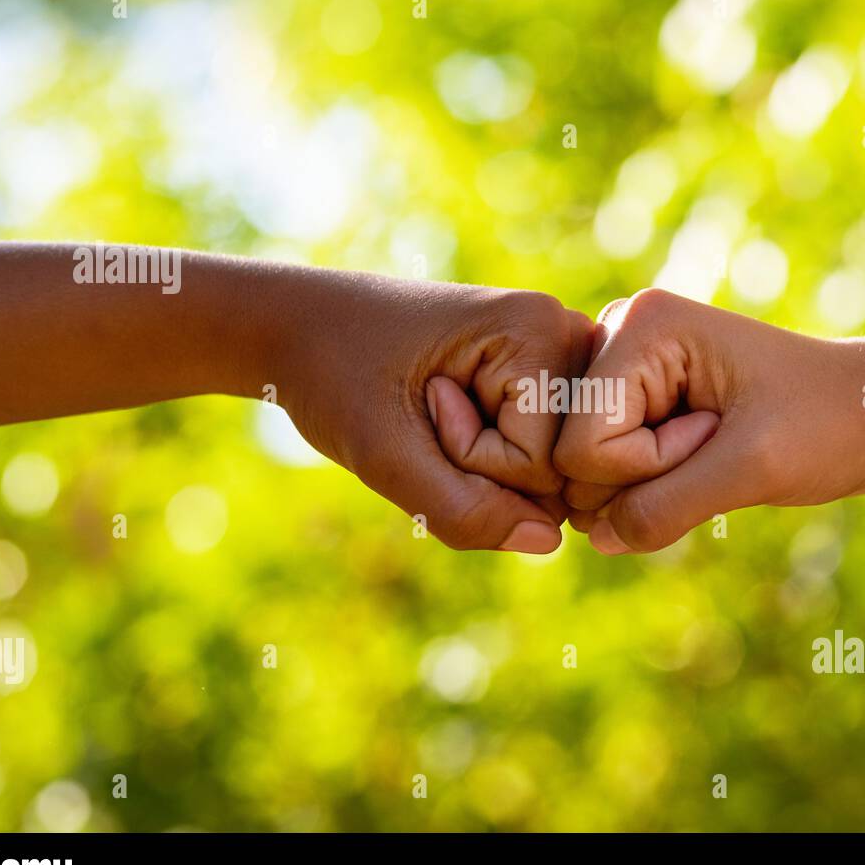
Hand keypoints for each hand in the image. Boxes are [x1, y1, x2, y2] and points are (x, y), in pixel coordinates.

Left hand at [269, 272, 593, 551]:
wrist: (298, 324)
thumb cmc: (332, 373)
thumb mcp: (383, 454)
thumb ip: (462, 510)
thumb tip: (550, 541)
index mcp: (538, 326)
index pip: (545, 462)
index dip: (472, 462)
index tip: (421, 404)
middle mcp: (565, 330)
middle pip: (559, 467)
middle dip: (484, 468)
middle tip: (424, 407)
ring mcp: (559, 352)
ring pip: (550, 468)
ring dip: (484, 465)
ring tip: (434, 406)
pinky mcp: (544, 372)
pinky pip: (537, 456)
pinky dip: (488, 455)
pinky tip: (452, 409)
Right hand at [552, 288, 864, 553]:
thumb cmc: (830, 423)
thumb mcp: (750, 471)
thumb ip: (664, 508)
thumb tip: (593, 540)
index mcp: (642, 325)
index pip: (582, 445)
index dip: (647, 468)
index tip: (717, 436)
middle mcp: (621, 331)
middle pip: (576, 454)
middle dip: (646, 474)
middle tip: (718, 441)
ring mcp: (626, 363)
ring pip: (590, 467)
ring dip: (653, 480)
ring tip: (716, 442)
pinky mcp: (638, 394)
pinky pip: (612, 466)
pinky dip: (656, 479)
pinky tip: (703, 451)